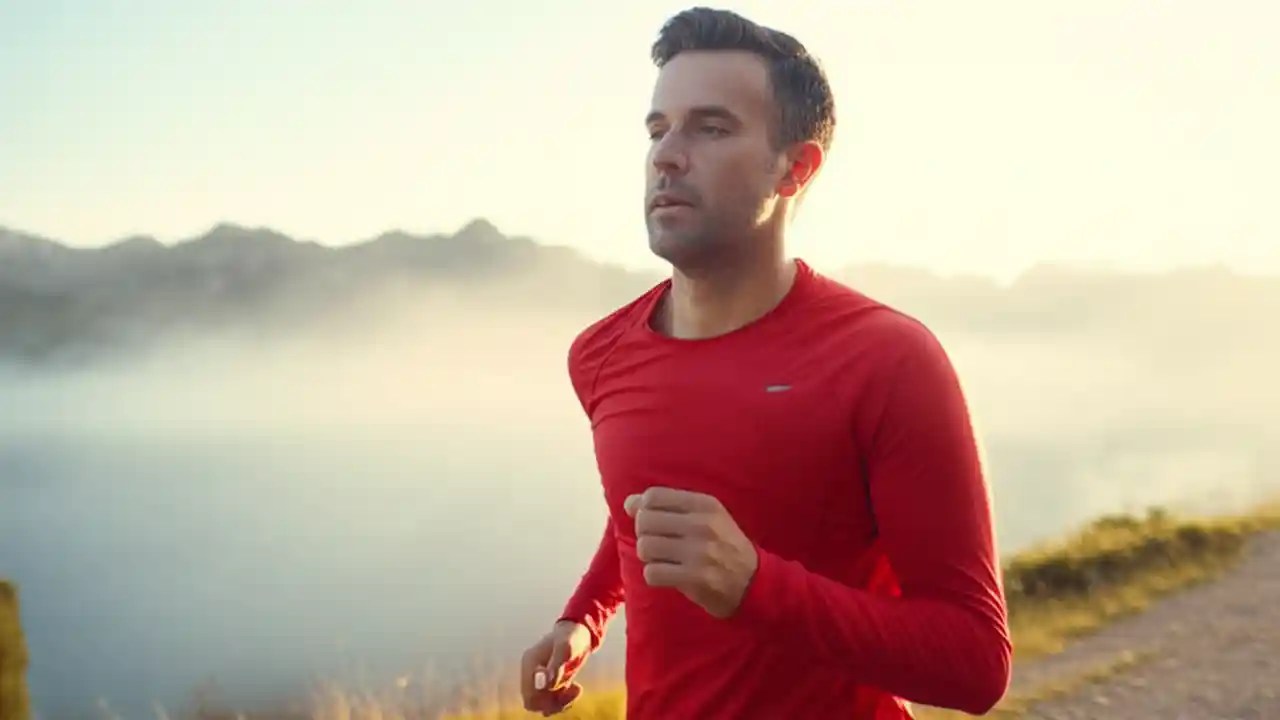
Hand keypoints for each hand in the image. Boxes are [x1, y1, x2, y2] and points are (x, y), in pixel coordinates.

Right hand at [520, 619, 592, 715]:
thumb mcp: (566, 648)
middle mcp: (532, 672)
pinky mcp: (549, 682)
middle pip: (534, 702)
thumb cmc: (571, 636)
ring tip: (576, 689)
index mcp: (530, 662)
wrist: (579, 631)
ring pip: (543, 704)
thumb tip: (546, 684)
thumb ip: (555, 665)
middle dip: (553, 703)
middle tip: (572, 691)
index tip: (563, 686)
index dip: (545, 698)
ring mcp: (540, 679)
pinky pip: (552, 701)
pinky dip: (564, 700)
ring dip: (560, 703)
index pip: (529, 695)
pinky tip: (576, 688)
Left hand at [624, 486, 758, 618]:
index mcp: (704, 503)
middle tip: (658, 544)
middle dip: (645, 534)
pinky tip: (669, 575)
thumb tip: (629, 502)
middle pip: (645, 520)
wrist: (755, 582)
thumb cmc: (725, 546)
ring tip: (663, 560)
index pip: (653, 496)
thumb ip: (670, 507)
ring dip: (649, 556)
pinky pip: (652, 572)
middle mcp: (702, 524)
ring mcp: (699, 552)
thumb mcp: (706, 517)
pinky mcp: (695, 578)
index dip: (643, 509)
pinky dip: (654, 576)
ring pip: (645, 546)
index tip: (652, 522)